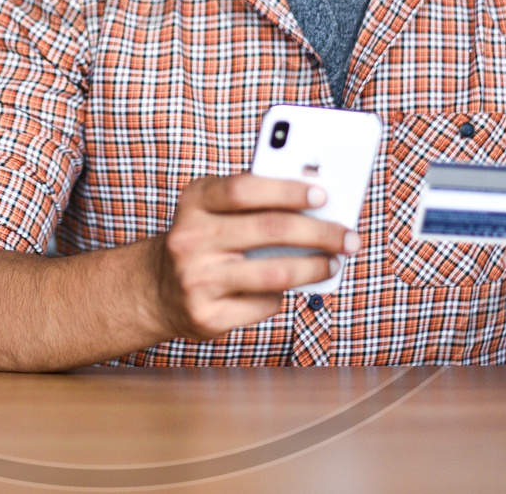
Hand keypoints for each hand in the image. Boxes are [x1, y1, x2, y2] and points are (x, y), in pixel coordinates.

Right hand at [153, 173, 358, 340]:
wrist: (156, 288)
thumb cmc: (204, 238)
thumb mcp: (214, 208)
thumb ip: (256, 201)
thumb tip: (319, 203)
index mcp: (194, 202)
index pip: (244, 188)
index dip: (287, 190)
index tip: (323, 194)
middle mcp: (190, 239)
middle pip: (269, 230)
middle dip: (319, 233)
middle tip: (349, 237)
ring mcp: (196, 280)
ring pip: (274, 273)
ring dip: (314, 268)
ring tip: (332, 263)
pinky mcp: (206, 316)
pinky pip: (263, 304)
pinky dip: (282, 296)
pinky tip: (288, 288)